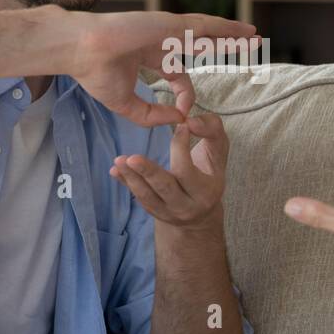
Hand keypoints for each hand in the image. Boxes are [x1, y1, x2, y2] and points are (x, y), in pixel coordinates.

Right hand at [71, 11, 257, 126]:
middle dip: (222, 49)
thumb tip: (178, 119)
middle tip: (244, 51)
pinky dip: (226, 28)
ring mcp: (167, 30)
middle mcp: (162, 41)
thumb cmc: (96, 73)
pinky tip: (243, 32)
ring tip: (254, 37)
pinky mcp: (171, 24)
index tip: (183, 112)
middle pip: (201, 46)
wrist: (82, 50)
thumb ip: (151, 114)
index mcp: (149, 56)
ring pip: (208, 33)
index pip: (177, 75)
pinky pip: (206, 27)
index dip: (185, 94)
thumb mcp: (126, 104)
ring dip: (232, 36)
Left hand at [111, 112, 228, 230]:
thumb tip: (190, 121)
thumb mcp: (219, 150)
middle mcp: (187, 206)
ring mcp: (169, 212)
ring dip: (131, 178)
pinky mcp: (154, 212)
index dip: (180, 148)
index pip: (187, 170)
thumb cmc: (210, 170)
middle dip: (148, 172)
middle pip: (165, 188)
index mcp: (206, 191)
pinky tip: (114, 171)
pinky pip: (138, 198)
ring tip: (119, 161)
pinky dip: (126, 184)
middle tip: (132, 158)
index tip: (179, 125)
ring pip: (148, 196)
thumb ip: (211, 130)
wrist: (202, 211)